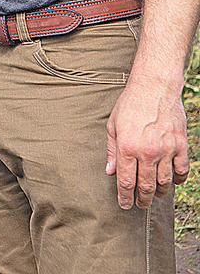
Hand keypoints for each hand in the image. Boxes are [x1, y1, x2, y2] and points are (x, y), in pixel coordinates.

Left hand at [106, 75, 188, 208]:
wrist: (154, 87)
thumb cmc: (130, 104)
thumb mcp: (113, 125)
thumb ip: (112, 150)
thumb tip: (110, 171)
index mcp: (127, 147)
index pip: (126, 181)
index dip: (125, 196)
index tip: (124, 204)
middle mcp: (147, 151)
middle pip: (147, 185)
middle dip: (142, 199)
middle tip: (140, 204)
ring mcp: (166, 149)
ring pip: (165, 181)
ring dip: (160, 192)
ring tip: (155, 195)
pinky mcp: (181, 145)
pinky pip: (182, 170)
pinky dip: (178, 180)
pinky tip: (172, 182)